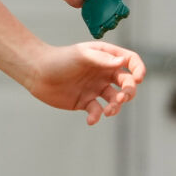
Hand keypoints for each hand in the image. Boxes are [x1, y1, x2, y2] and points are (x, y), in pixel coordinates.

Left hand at [24, 42, 144, 125]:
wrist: (37, 73)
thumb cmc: (59, 59)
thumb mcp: (81, 55)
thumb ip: (102, 58)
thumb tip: (123, 62)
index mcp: (106, 57)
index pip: (130, 61)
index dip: (138, 69)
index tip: (138, 78)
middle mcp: (104, 73)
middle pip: (127, 83)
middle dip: (129, 92)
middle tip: (121, 98)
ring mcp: (96, 88)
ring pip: (115, 99)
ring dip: (116, 106)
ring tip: (109, 111)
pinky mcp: (86, 102)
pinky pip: (97, 111)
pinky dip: (97, 116)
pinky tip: (91, 120)